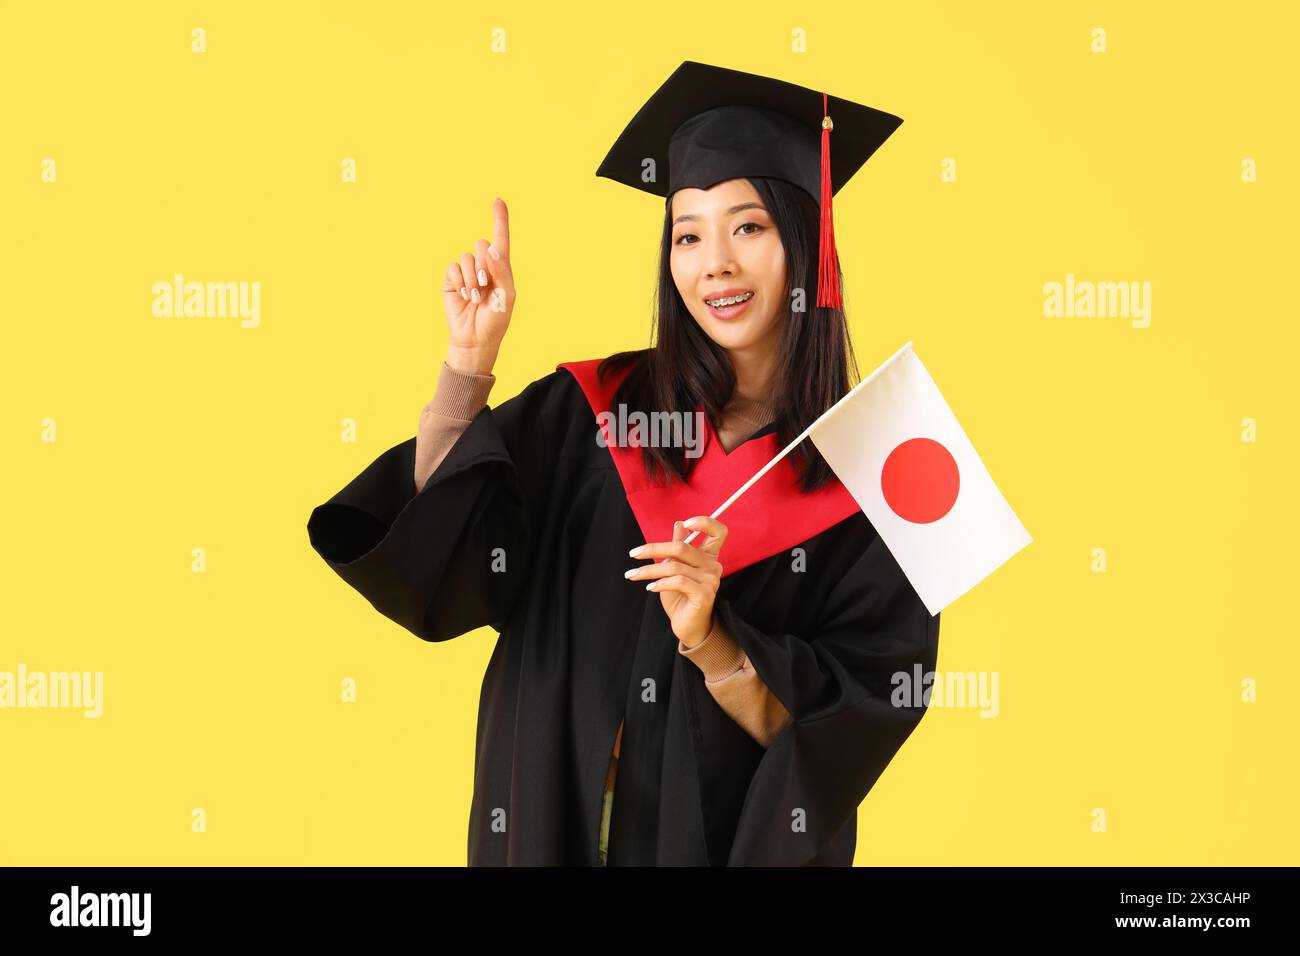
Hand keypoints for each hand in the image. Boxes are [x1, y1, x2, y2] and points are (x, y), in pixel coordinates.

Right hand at [443, 197, 515, 373]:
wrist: (476, 339)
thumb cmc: (495, 319)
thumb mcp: (507, 296)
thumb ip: (503, 270)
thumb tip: (492, 248)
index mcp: (501, 268)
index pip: (501, 240)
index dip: (500, 219)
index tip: (498, 200)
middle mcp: (484, 266)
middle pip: (482, 244)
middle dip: (485, 264)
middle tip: (485, 285)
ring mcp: (467, 272)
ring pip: (467, 256)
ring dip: (472, 278)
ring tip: (475, 296)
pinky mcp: (451, 280)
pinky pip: (453, 267)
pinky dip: (459, 280)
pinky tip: (463, 295)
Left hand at [625, 515, 727, 646]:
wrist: (688, 626)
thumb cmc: (680, 597)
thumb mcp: (675, 569)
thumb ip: (678, 548)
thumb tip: (679, 523)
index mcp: (709, 556)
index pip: (718, 531)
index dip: (704, 522)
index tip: (685, 522)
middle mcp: (714, 566)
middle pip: (682, 547)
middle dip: (653, 549)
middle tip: (633, 553)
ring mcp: (711, 580)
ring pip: (674, 566)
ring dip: (649, 570)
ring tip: (633, 575)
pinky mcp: (705, 594)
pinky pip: (678, 581)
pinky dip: (660, 583)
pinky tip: (649, 588)